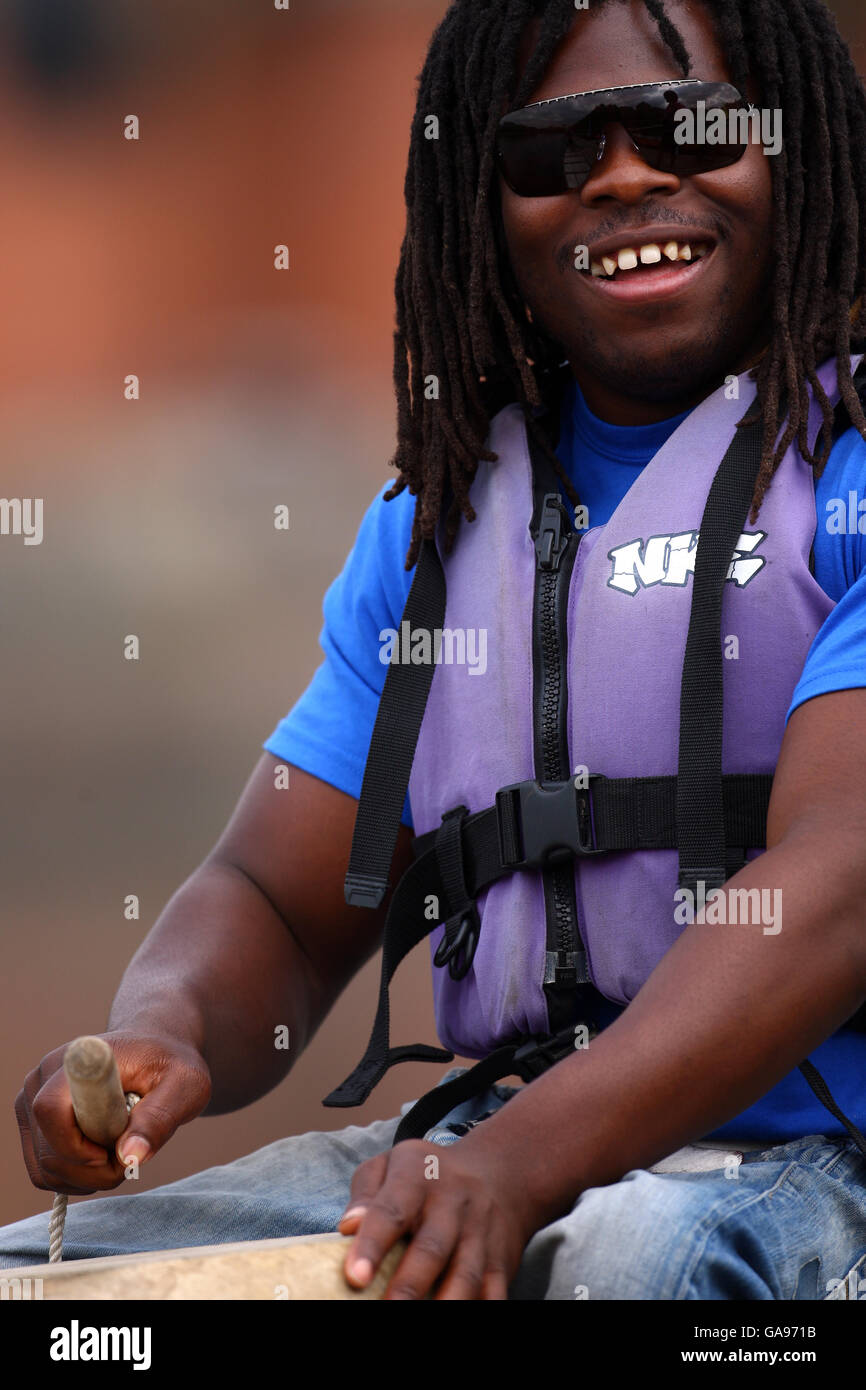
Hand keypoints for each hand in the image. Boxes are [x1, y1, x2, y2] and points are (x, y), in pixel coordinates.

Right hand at [14, 1032, 211, 1193]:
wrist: (152, 1051)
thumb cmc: (169, 1064)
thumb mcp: (185, 1086)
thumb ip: (159, 1119)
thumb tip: (130, 1157)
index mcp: (79, 1059)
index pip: (50, 1111)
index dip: (78, 1145)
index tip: (115, 1150)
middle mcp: (43, 1076)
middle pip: (49, 1151)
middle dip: (94, 1169)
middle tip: (130, 1152)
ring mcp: (32, 1099)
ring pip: (45, 1167)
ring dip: (87, 1176)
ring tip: (119, 1149)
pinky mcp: (32, 1121)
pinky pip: (43, 1170)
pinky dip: (74, 1176)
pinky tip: (102, 1156)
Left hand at [337, 1134, 536, 1299]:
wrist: (499, 1172)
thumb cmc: (427, 1176)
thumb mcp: (391, 1165)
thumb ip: (366, 1193)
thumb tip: (349, 1226)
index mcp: (418, 1177)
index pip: (392, 1211)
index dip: (373, 1244)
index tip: (355, 1277)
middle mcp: (453, 1204)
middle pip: (432, 1248)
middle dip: (409, 1287)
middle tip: (388, 1308)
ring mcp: (481, 1233)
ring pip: (465, 1275)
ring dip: (445, 1304)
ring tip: (417, 1329)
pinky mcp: (501, 1261)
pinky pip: (494, 1292)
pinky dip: (481, 1307)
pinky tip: (460, 1318)